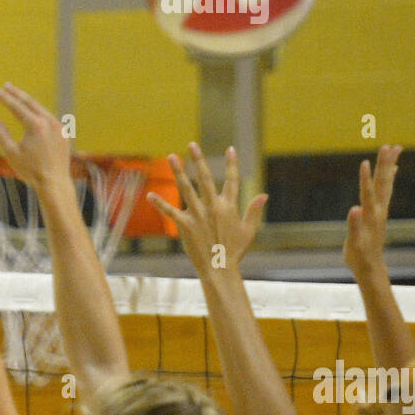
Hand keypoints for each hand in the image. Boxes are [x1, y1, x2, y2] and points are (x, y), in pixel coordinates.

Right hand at [0, 84, 73, 195]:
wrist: (54, 183)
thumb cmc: (31, 171)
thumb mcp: (11, 154)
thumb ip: (2, 135)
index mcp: (35, 125)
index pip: (16, 106)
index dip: (4, 98)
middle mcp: (49, 121)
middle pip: (30, 102)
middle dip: (17, 93)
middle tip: (7, 85)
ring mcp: (58, 126)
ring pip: (41, 110)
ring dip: (29, 104)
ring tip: (19, 99)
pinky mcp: (64, 133)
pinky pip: (49, 120)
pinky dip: (39, 116)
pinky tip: (34, 116)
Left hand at [148, 144, 266, 276]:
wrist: (220, 269)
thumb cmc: (235, 252)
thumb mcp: (249, 230)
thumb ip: (254, 210)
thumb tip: (264, 195)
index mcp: (229, 206)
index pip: (232, 180)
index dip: (231, 164)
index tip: (230, 149)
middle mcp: (213, 207)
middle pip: (206, 178)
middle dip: (199, 160)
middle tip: (192, 145)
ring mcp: (198, 215)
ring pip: (186, 189)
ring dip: (178, 172)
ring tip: (172, 157)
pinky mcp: (185, 226)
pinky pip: (170, 212)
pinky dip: (160, 204)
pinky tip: (150, 195)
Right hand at [344, 144, 401, 277]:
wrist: (370, 266)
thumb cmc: (359, 257)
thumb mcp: (354, 244)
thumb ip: (354, 226)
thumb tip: (354, 209)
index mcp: (370, 216)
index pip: (367, 193)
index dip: (365, 179)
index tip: (364, 162)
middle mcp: (379, 210)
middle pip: (382, 183)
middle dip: (385, 164)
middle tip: (389, 146)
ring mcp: (381, 210)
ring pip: (386, 183)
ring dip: (390, 166)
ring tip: (395, 149)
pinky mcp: (379, 213)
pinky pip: (386, 190)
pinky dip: (389, 178)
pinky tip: (393, 170)